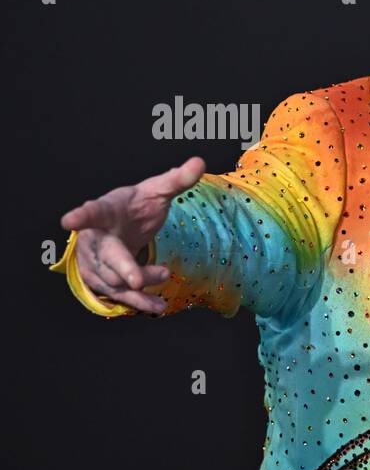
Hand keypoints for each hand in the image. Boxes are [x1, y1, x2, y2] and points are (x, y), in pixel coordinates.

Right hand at [60, 157, 205, 313]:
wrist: (117, 228)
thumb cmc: (133, 207)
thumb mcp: (154, 191)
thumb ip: (175, 180)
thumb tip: (200, 163)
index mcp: (103, 211)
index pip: (91, 212)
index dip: (81, 216)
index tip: (69, 220)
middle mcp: (94, 239)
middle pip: (107, 256)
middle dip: (123, 268)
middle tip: (137, 280)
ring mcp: (96, 263)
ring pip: (116, 280)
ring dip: (141, 282)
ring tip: (165, 274)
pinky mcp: (104, 282)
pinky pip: (120, 296)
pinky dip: (140, 302)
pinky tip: (158, 306)